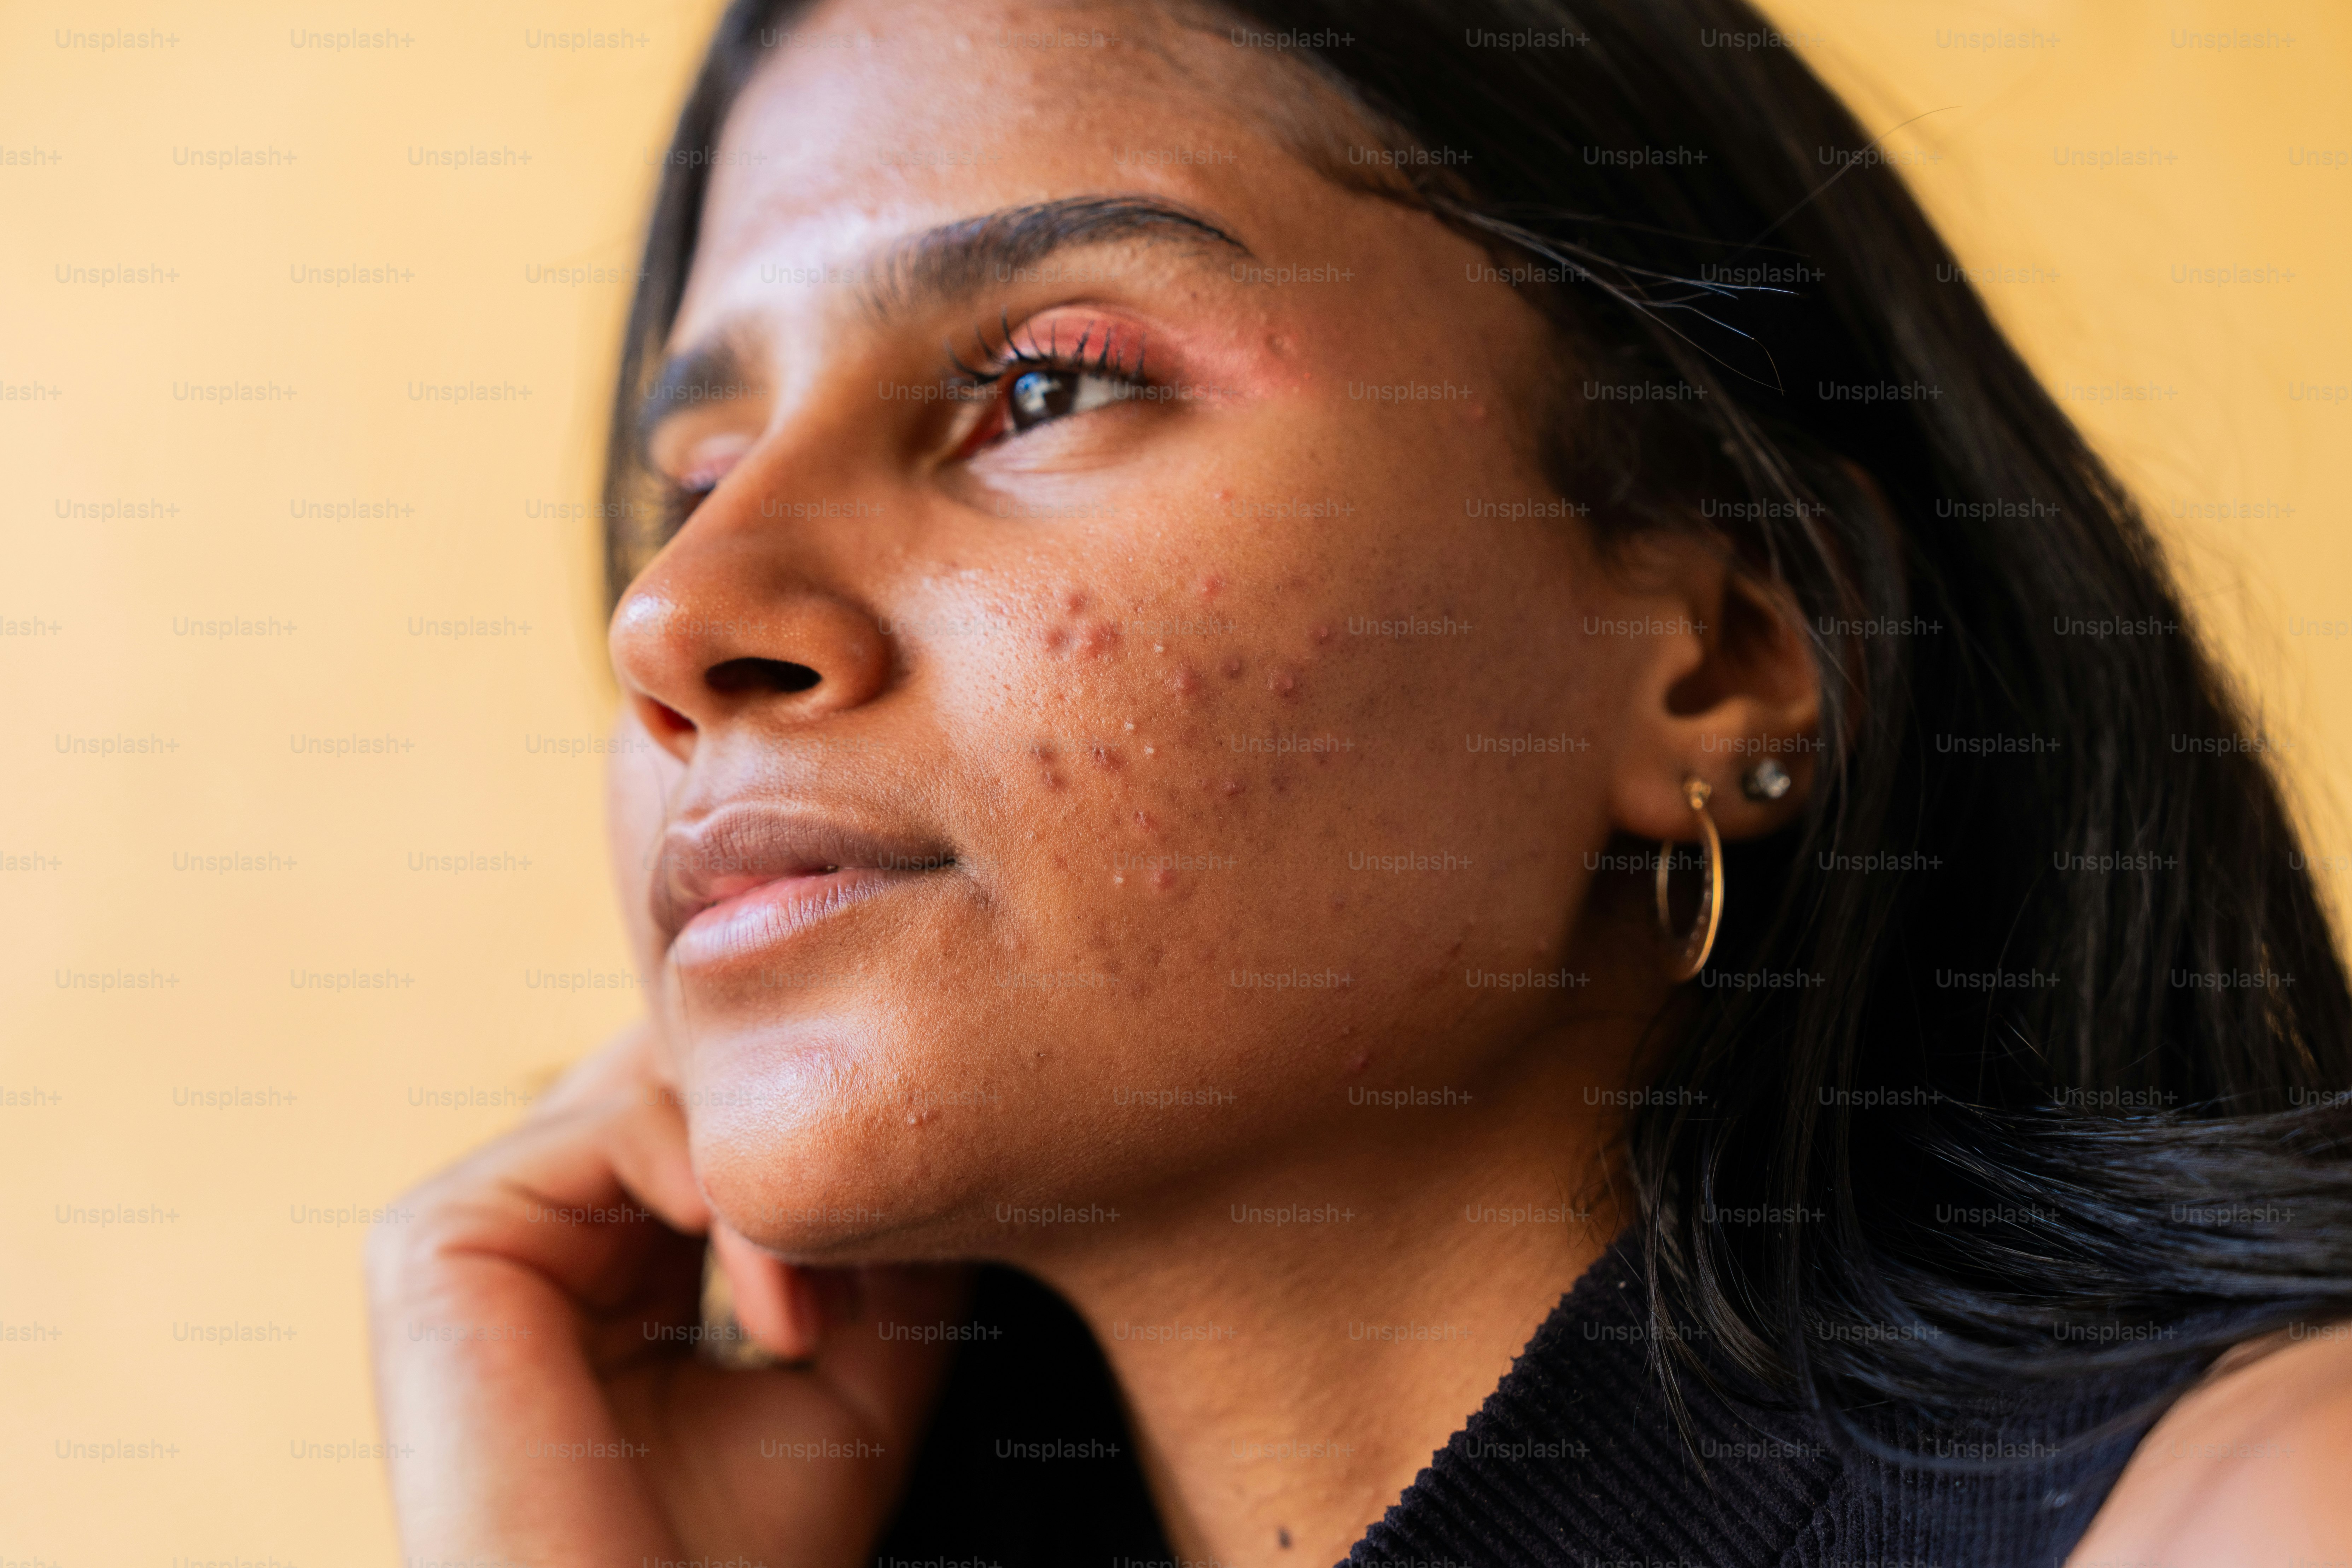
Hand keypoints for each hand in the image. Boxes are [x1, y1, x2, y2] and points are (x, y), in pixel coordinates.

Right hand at [367, 1021, 966, 1565]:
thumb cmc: (738, 1556)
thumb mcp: (854, 1374)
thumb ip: (879, 1246)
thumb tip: (928, 1123)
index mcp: (611, 1253)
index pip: (720, 1112)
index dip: (825, 1133)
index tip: (921, 1227)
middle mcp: (535, 1224)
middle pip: (695, 1078)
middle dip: (802, 1139)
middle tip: (883, 1253)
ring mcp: (475, 1223)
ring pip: (671, 1091)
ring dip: (778, 1187)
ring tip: (815, 1324)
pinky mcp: (435, 1236)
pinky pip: (613, 1125)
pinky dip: (718, 1187)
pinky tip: (773, 1312)